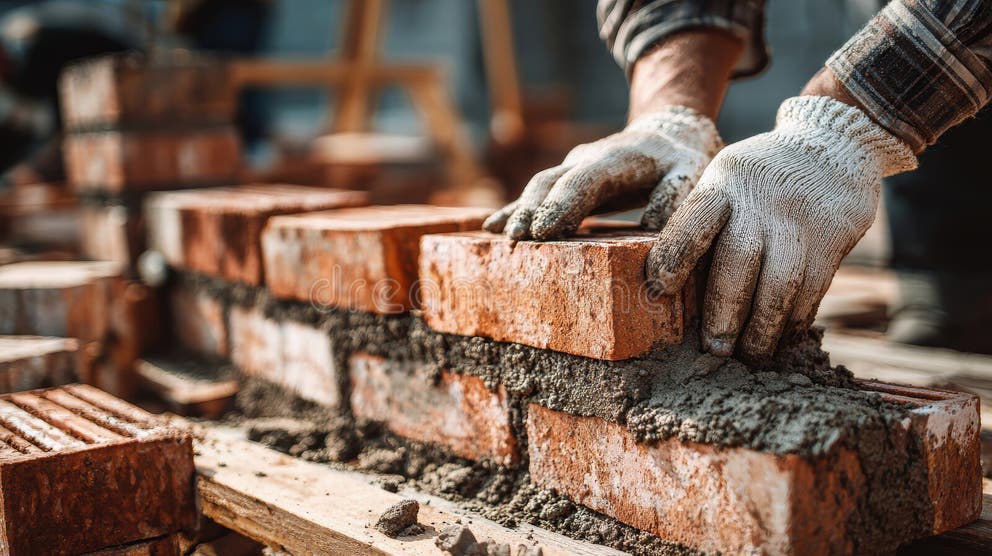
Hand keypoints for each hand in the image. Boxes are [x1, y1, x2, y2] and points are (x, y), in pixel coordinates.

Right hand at [483, 106, 721, 239]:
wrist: (668, 136)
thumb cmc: (681, 161)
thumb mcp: (690, 174)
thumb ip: (672, 197)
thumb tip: (650, 229)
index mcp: (615, 157)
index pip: (582, 181)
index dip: (560, 205)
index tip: (542, 230)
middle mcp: (586, 159)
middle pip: (550, 183)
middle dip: (530, 210)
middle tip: (516, 239)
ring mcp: (572, 168)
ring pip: (538, 188)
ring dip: (519, 212)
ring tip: (503, 239)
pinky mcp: (566, 181)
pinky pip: (537, 195)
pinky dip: (515, 210)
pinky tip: (492, 227)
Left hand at [646, 96, 916, 361]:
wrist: (831, 144)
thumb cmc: (759, 178)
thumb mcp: (725, 180)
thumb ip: (701, 223)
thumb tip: (665, 284)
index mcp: (724, 184)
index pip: (694, 221)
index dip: (675, 256)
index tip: (660, 291)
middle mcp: (760, 201)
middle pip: (739, 261)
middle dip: (723, 312)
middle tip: (713, 349)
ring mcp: (799, 220)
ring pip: (780, 284)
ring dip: (763, 327)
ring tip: (749, 354)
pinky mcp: (834, 236)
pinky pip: (813, 289)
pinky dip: (794, 319)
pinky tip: (781, 336)